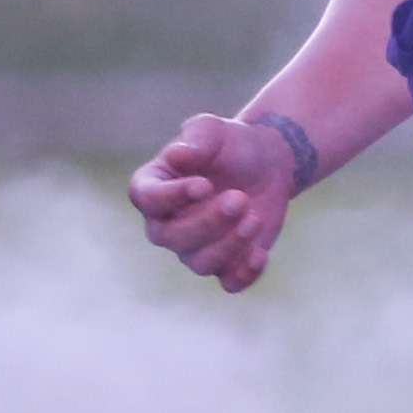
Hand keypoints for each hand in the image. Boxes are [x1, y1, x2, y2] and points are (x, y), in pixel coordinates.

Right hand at [130, 111, 305, 293]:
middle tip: (240, 198)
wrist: (265, 165)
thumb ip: (195, 138)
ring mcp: (194, 247)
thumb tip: (177, 155)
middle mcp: (166, 223)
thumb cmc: (230, 145)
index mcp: (154, 186)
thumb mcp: (213, 130)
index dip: (172, 197)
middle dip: (208, 222)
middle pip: (171, 237)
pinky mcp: (226, 263)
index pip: (146, 199)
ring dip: (230, 245)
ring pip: (200, 264)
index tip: (205, 185)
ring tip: (254, 217)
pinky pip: (228, 282)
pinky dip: (244, 273)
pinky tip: (260, 252)